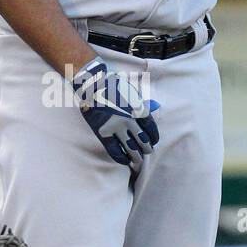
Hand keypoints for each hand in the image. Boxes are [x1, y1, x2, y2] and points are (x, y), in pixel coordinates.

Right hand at [72, 58, 159, 173]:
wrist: (92, 85)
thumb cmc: (113, 85)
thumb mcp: (131, 91)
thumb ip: (140, 103)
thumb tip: (150, 112)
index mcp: (138, 109)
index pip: (151, 128)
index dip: (154, 137)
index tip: (154, 141)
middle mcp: (129, 120)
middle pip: (143, 140)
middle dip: (147, 148)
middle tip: (147, 151)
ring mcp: (116, 128)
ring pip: (131, 148)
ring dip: (137, 157)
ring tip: (138, 161)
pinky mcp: (103, 133)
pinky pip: (114, 151)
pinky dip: (122, 158)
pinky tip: (126, 161)